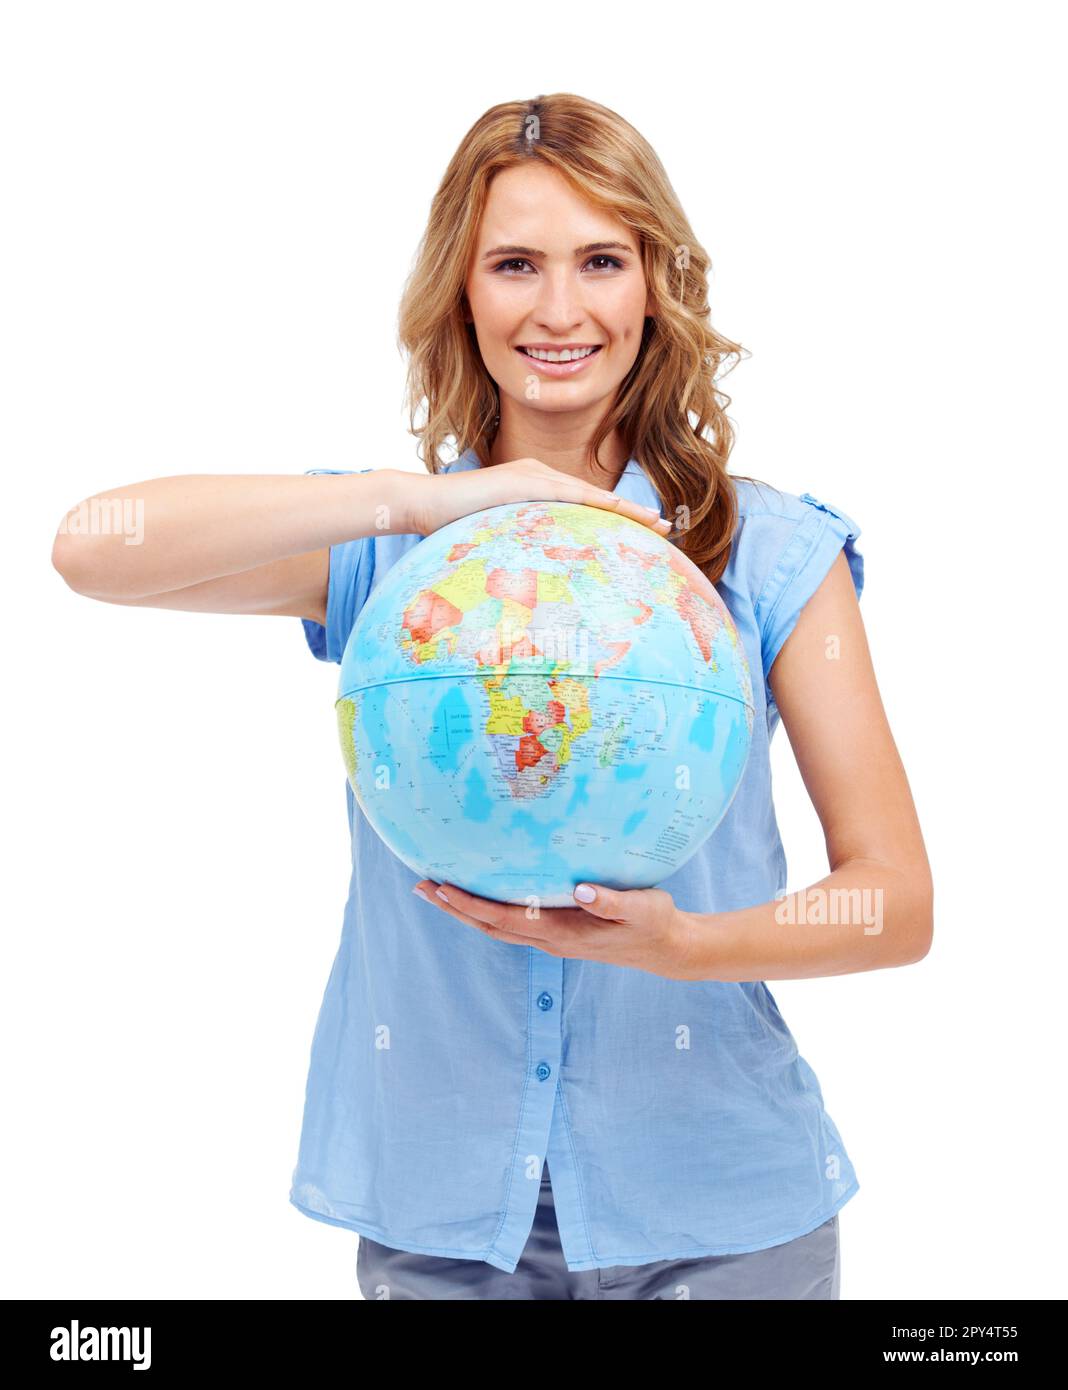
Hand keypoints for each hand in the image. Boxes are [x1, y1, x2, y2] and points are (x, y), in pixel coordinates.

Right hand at [404, 456, 672, 539]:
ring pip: (589, 494)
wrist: (421, 503)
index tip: (644, 534)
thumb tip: (529, 587)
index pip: (583, 507)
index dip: (615, 519)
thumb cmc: (449, 527)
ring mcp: (532, 476)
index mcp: (534, 492)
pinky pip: (567, 493)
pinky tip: (617, 510)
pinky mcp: (523, 482)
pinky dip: (594, 502)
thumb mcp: (491, 541)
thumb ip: (514, 553)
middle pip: (595, 498)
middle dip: (631, 514)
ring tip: (654, 523)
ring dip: (623, 508)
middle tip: (665, 529)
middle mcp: (538, 477)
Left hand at [412, 878, 695, 979]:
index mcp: (563, 933)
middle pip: (490, 926)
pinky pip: (511, 924)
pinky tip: (478, 897)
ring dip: (465, 911)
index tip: (443, 888)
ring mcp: (552, 940)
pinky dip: (487, 912)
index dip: (472, 905)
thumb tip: (578, 891)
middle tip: (421, 886)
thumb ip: (611, 902)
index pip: (506, 918)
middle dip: (454, 908)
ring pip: (497, 928)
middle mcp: (550, 940)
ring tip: (436, 890)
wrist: (666, 949)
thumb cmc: (655, 923)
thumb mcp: (642, 908)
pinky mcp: (557, 934)